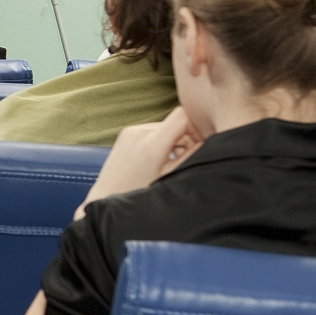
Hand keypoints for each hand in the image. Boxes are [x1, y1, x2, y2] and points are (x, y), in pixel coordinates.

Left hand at [83, 107, 203, 205]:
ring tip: (170, 162)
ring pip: (164, 127)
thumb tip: (208, 141)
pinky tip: (158, 160)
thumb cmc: (140, 194)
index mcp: (151, 143)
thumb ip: (192, 156)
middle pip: (174, 123)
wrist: (108, 199)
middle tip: (184, 160)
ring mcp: (130, 131)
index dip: (196, 128)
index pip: (183, 116)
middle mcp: (139, 132)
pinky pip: (151, 131)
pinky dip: (160, 141)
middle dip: (185, 139)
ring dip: (173, 141)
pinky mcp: (125, 134)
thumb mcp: (171, 176)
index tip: (198, 146)